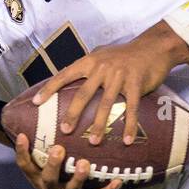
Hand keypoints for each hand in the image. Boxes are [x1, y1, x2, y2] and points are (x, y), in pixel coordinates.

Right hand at [14, 134, 122, 188]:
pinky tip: (117, 181)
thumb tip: (33, 118)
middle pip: (49, 179)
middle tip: (58, 149)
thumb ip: (39, 150)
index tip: (23, 135)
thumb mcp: (42, 169)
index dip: (21, 152)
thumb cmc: (55, 180)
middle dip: (53, 165)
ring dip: (78, 178)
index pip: (25, 166)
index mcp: (38, 178)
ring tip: (84, 164)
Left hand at [30, 21, 188, 145]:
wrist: (153, 47)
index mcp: (89, 61)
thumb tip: (67, 79)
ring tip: (93, 142)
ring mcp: (119, 76)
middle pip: (83, 94)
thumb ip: (87, 67)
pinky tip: (127, 140)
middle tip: (65, 130)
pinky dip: (129, 126)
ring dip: (99, 125)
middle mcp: (101, 68)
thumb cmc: (124, 54)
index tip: (35, 103)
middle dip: (73, 114)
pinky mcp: (136, 84)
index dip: (49, 89)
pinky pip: (131, 109)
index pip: (64, 75)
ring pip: (106, 104)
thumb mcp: (101, 55)